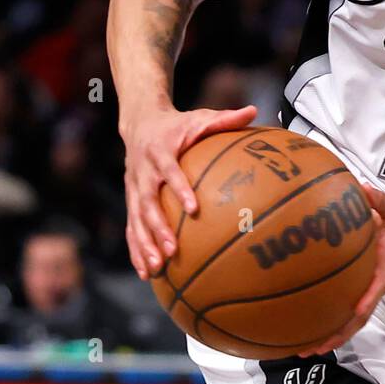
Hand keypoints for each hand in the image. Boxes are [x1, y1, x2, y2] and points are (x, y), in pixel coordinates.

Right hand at [121, 102, 257, 278]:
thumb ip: (224, 118)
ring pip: (136, 219)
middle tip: (173, 249)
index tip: (193, 209)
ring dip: (145, 244)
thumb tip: (254, 110)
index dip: (179, 188)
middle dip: (158, 227)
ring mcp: (133, 188)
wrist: (140, 122)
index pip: (169, 171)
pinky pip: (131, 228)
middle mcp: (143, 171)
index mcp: (159, 151)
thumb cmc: (178, 124)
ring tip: (158, 267)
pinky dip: (136, 250)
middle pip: (147, 201)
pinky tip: (147, 273)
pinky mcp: (130, 200)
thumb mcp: (199, 117)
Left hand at [297, 184, 384, 355]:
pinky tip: (313, 332)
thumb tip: (361, 189)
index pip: (375, 288)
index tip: (354, 310)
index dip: (365, 299)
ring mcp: (371, 293)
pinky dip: (334, 325)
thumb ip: (380, 200)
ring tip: (305, 350)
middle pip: (357, 318)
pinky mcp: (366, 293)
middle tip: (309, 349)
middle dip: (335, 335)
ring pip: (351, 322)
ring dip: (331, 337)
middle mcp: (376, 287)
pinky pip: (349, 314)